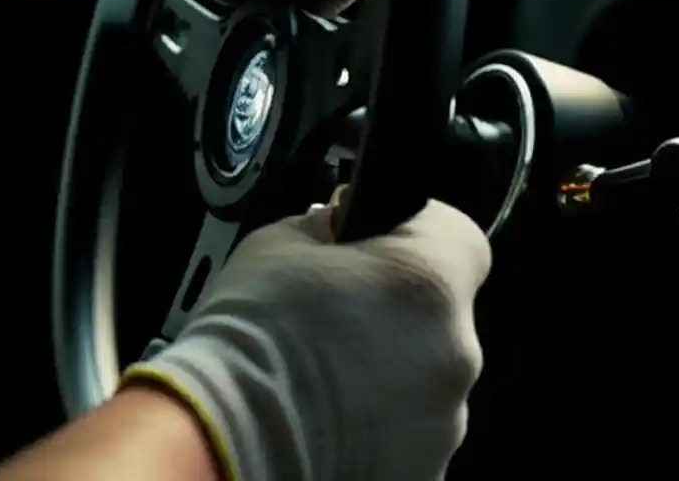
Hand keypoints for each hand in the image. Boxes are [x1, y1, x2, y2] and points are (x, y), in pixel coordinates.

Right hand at [124, 200, 490, 480]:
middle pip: (442, 314)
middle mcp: (453, 352)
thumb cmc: (247, 342)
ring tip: (326, 376)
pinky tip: (332, 418)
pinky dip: (381, 424)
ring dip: (391, 371)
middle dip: (399, 311)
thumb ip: (331, 225)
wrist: (217, 441)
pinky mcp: (425, 467)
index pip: (461, 237)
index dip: (420, 236)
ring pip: (429, 376)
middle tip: (341, 317)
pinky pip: (412, 429)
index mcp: (431, 282)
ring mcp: (444, 418)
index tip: (387, 243)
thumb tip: (341, 223)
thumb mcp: (280, 242)